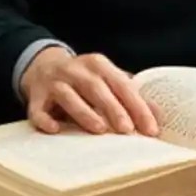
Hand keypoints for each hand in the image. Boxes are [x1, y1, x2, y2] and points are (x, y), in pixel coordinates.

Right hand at [21, 48, 159, 135]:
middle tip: (127, 130)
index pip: (121, 84)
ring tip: (99, 129)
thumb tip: (159, 116)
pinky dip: (44, 118)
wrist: (42, 66)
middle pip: (95, 87)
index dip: (137, 106)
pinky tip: (54, 129)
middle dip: (113, 108)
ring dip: (83, 112)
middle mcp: (75, 70)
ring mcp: (53, 82)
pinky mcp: (35, 96)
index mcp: (98, 65)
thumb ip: (131, 95)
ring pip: (67, 95)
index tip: (150, 129)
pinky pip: (38, 108)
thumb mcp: (108, 81)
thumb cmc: (84, 80)